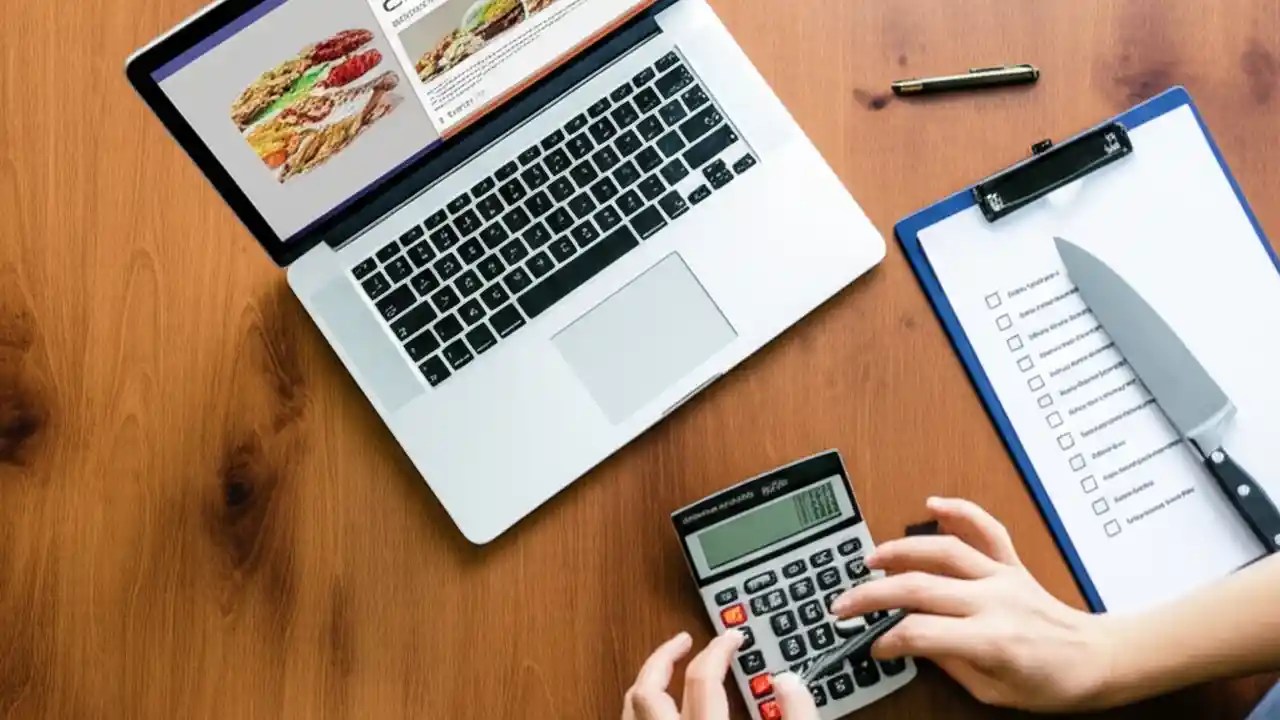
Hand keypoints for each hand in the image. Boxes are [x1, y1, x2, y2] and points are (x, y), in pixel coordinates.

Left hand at [623, 631, 818, 719]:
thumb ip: (797, 716)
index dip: (718, 649)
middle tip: (684, 640)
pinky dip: (640, 710)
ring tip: (664, 668)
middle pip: (647, 689)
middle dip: (663, 655)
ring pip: (630, 708)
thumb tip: (788, 682)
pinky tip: (658, 709)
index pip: (702, 679)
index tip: (732, 637)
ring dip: (645, 680)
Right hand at [831, 497, 1113, 711]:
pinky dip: (960, 510)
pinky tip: (933, 504)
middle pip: (919, 588)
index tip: (872, 645)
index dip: (886, 640)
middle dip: (872, 595)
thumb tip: (909, 642)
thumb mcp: (992, 692)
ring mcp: (1002, 577)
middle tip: (844, 604)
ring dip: (901, 550)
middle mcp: (993, 602)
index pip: (920, 633)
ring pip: (943, 551)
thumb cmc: (1050, 682)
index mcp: (990, 640)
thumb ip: (948, 662)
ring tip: (870, 559)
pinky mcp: (1012, 564)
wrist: (1096, 660)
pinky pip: (987, 530)